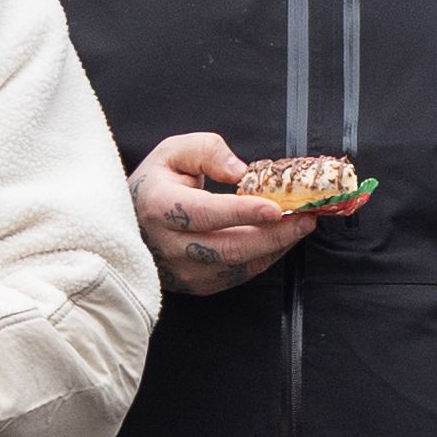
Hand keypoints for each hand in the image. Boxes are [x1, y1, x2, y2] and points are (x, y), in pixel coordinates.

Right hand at [131, 130, 341, 297]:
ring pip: (238, 265)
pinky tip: (280, 240)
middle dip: (274, 234)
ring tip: (300, 226)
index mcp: (160, 207)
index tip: (274, 206)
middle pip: (230, 247)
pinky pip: (238, 275)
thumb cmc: (155, 185)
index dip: (242, 212)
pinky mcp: (198, 284)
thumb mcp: (173, 152)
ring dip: (275, 247)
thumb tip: (240, 171)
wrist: (132, 223)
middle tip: (305, 218)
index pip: (205, 214)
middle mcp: (170, 246)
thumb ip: (207, 151)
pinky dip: (264, 258)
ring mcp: (184, 271)